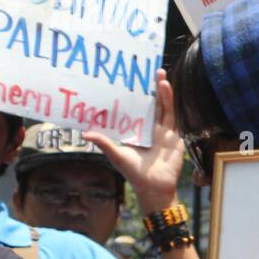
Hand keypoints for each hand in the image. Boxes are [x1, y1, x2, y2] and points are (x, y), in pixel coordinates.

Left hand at [85, 70, 183, 212]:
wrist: (154, 187)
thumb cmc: (134, 173)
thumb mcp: (116, 155)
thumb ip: (103, 142)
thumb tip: (84, 133)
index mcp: (137, 132)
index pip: (136, 110)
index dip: (135, 96)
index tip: (132, 82)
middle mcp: (150, 129)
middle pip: (152, 105)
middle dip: (151, 89)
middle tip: (149, 71)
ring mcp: (163, 131)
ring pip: (163, 107)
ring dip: (163, 91)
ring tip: (160, 75)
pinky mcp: (174, 135)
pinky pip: (172, 115)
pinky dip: (170, 101)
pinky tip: (167, 89)